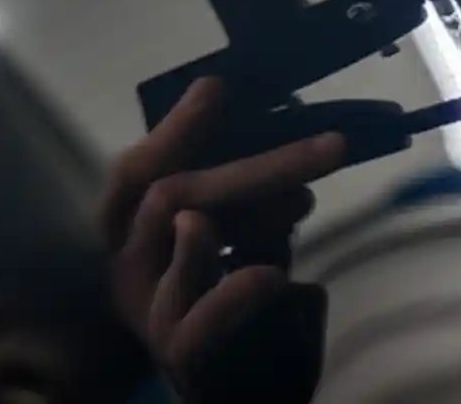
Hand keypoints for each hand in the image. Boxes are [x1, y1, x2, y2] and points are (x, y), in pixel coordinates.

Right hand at [101, 78, 341, 402]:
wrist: (245, 390)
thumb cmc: (240, 306)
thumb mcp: (247, 238)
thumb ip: (253, 197)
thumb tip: (291, 129)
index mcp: (135, 233)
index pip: (137, 170)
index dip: (175, 127)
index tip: (218, 88)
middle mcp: (128, 267)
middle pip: (175, 192)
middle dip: (259, 162)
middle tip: (332, 145)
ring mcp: (149, 312)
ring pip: (184, 236)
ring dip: (259, 206)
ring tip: (307, 200)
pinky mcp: (180, 355)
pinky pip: (201, 316)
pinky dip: (237, 289)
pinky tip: (276, 274)